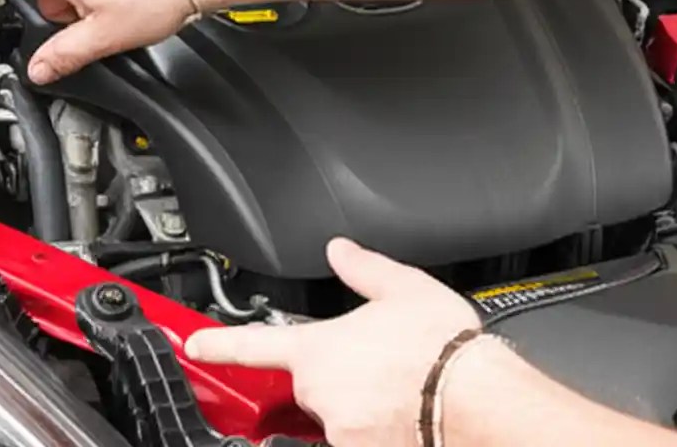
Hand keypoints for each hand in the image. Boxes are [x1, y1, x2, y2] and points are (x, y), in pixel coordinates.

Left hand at [184, 238, 480, 446]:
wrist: (481, 403)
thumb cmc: (445, 350)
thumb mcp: (403, 289)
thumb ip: (362, 269)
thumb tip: (340, 250)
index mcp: (319, 350)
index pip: (254, 345)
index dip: (219, 345)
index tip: (195, 346)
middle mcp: (320, 395)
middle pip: (313, 388)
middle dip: (340, 380)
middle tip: (386, 370)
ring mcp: (339, 432)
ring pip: (339, 420)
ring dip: (362, 410)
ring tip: (406, 397)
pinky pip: (361, 440)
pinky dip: (380, 431)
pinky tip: (411, 421)